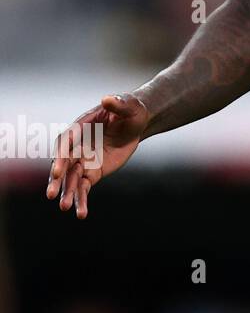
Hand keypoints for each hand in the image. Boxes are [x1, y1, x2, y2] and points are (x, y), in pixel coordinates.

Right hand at [46, 94, 148, 218]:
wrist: (136, 124)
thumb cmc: (131, 110)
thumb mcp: (129, 105)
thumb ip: (118, 103)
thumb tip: (108, 98)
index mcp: (81, 127)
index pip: (66, 142)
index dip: (61, 155)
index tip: (57, 170)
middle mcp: (77, 146)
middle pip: (63, 164)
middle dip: (56, 179)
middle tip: (50, 194)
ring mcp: (83, 160)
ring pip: (71, 179)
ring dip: (67, 193)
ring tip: (65, 208)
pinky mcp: (92, 172)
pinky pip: (84, 188)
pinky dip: (82, 200)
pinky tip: (81, 214)